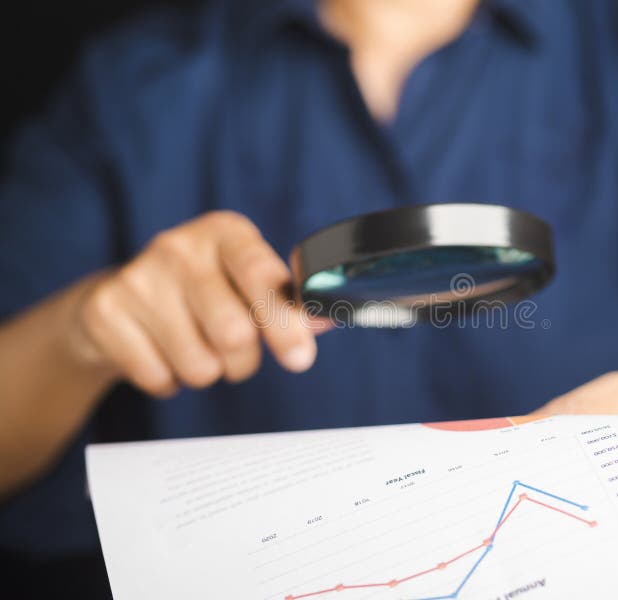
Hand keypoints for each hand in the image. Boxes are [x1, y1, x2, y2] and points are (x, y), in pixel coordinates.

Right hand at [69, 211, 319, 397]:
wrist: (120, 302)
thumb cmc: (204, 294)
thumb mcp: (249, 287)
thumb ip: (289, 302)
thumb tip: (329, 315)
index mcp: (227, 232)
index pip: (263, 277)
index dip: (285, 323)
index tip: (300, 358)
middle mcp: (180, 245)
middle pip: (234, 333)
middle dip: (244, 360)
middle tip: (235, 352)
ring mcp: (138, 277)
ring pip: (200, 365)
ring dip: (208, 372)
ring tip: (194, 347)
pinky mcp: (105, 312)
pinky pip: (159, 378)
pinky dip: (169, 381)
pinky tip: (160, 352)